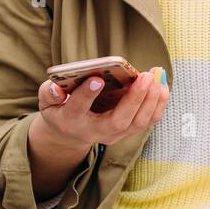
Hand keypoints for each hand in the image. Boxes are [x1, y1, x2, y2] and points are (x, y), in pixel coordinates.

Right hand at [33, 66, 169, 152]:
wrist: (71, 133)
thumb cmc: (60, 110)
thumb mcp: (48, 102)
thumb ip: (49, 93)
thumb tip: (57, 87)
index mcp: (71, 121)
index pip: (78, 109)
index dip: (87, 95)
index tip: (97, 79)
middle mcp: (96, 131)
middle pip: (119, 121)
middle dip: (135, 98)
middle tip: (146, 75)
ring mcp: (115, 134)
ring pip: (139, 122)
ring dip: (152, 99)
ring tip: (157, 74)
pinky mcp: (128, 130)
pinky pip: (149, 120)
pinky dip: (159, 102)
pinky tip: (161, 83)